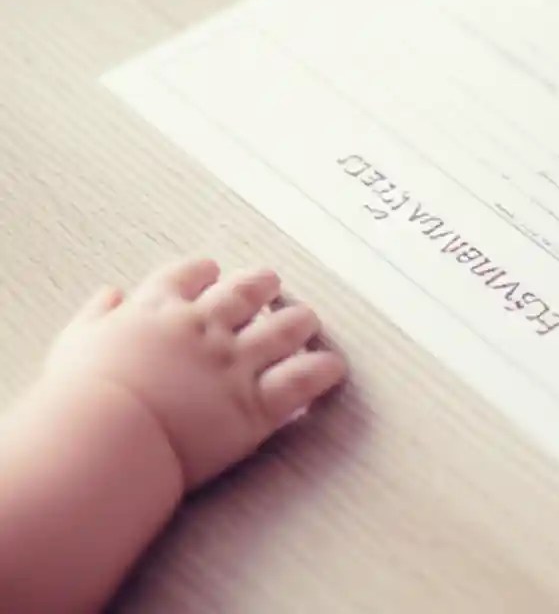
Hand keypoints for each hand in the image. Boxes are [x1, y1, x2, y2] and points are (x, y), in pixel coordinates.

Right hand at [42, 258, 346, 488]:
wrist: (107, 438)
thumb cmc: (80, 399)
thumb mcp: (75, 344)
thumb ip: (96, 316)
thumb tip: (111, 294)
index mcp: (157, 309)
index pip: (188, 275)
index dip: (206, 272)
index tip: (214, 273)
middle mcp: (204, 328)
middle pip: (246, 292)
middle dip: (262, 285)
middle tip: (272, 284)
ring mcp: (234, 363)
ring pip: (286, 328)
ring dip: (300, 321)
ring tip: (308, 320)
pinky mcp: (256, 403)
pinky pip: (303, 379)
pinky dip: (322, 370)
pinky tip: (332, 367)